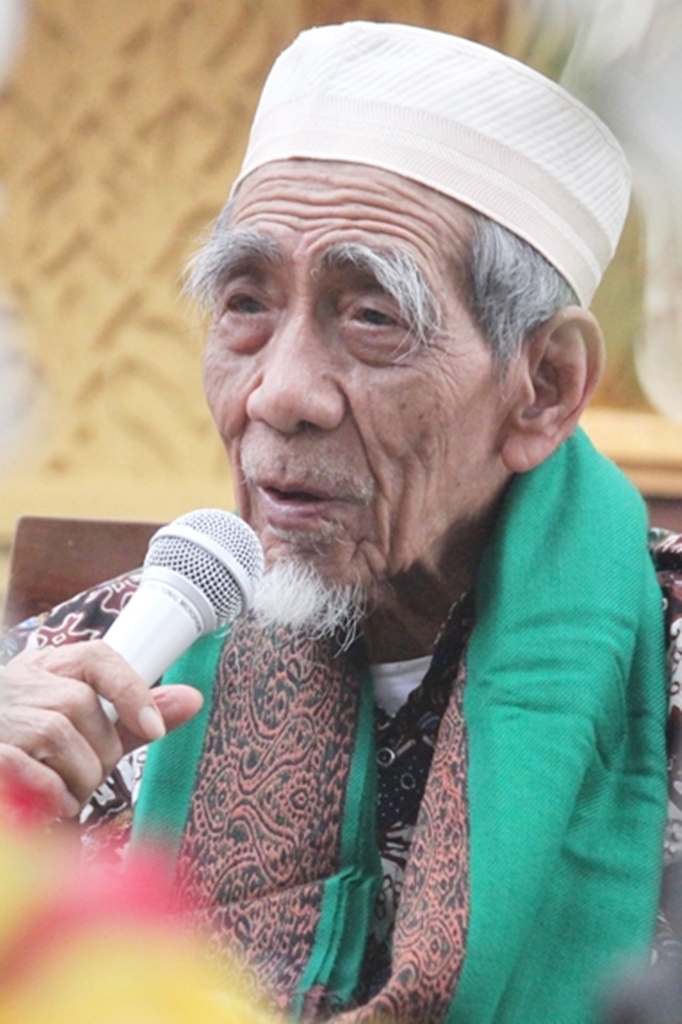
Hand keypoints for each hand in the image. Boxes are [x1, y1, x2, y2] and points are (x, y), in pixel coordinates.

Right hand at [0, 640, 202, 820]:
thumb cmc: (31, 748)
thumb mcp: (79, 724)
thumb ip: (131, 717)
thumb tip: (192, 699)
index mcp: (46, 668)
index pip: (96, 657)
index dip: (130, 690)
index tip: (153, 730)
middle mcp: (19, 682)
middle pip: (80, 704)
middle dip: (99, 753)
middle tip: (90, 777)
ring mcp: (0, 715)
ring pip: (58, 735)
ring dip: (77, 778)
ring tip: (68, 793)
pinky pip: (29, 769)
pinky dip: (51, 794)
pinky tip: (50, 805)